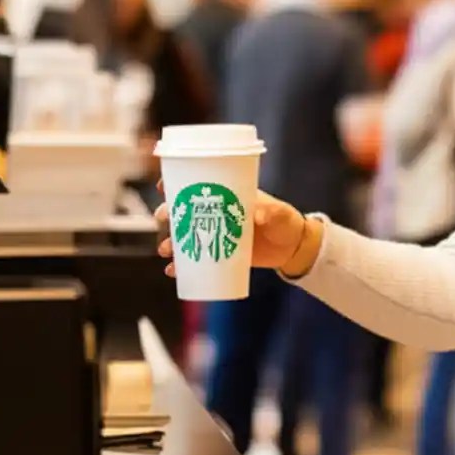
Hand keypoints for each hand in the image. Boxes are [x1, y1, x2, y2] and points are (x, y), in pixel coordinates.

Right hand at [156, 186, 307, 276]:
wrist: (292, 247)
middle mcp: (218, 214)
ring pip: (187, 235)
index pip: (200, 185)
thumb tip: (259, 216)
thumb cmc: (285, 222)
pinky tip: (174, 271)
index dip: (179, 182)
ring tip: (165, 250)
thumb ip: (270, 212)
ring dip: (171, 241)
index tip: (163, 184)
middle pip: (186, 210)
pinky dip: (183, 266)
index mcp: (229, 196)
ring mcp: (217, 234)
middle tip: (163, 218)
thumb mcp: (279, 213)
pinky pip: (196, 259)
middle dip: (169, 213)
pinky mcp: (220, 254)